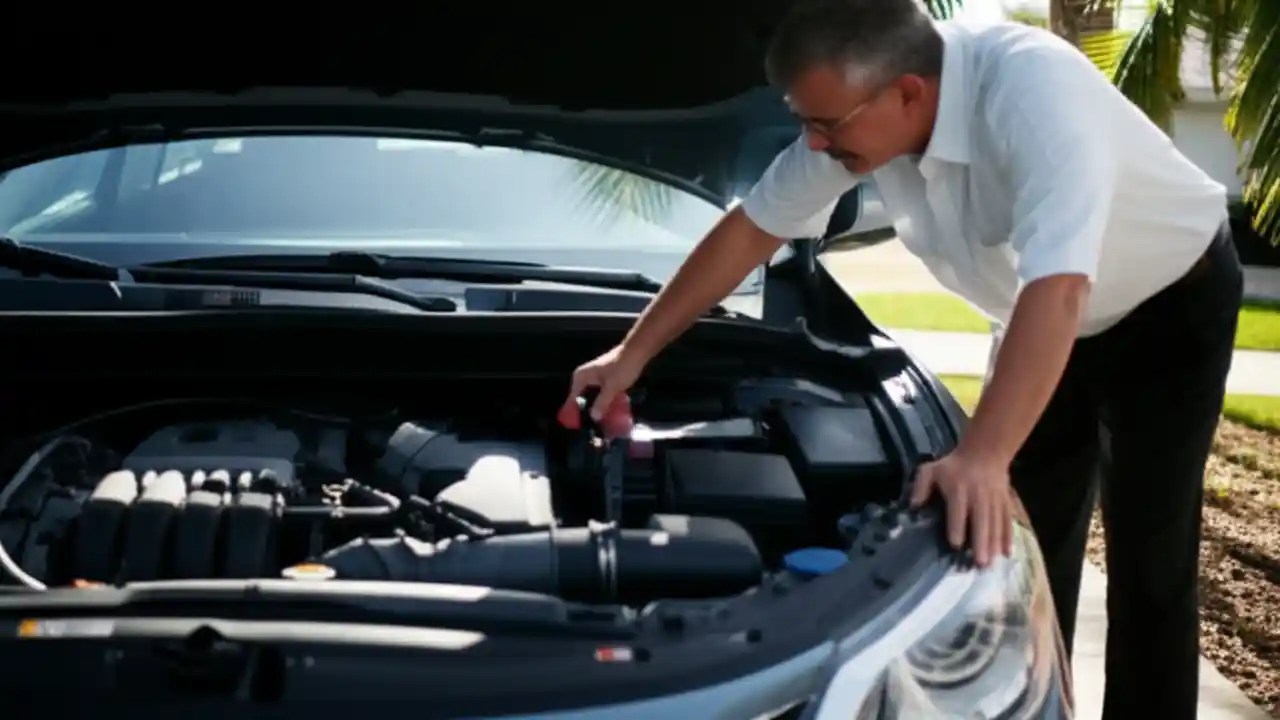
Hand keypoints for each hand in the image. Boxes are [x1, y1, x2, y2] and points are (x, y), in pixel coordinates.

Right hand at [562, 344, 645, 421]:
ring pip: (591, 397)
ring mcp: (593, 377)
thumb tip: (593, 417)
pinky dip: (603, 401)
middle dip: (586, 412)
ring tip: (600, 422)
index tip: (578, 426)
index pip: (572, 399)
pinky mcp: (603, 379)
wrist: (636, 352)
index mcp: (581, 377)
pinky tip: (609, 412)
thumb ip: (602, 403)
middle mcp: (584, 377)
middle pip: (581, 398)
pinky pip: (599, 393)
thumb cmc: (622, 368)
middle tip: (592, 427)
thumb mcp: (612, 388)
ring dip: (596, 407)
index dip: (574, 413)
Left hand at [908, 449, 1013, 566]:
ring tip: (991, 564)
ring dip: (994, 544)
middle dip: (980, 541)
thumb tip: (913, 506)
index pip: (958, 509)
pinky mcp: (1005, 502)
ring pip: (995, 523)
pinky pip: (1008, 520)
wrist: (985, 452)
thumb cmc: (952, 466)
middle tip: (980, 563)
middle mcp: (978, 495)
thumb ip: (920, 486)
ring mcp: (994, 499)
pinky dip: (1008, 537)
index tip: (955, 544)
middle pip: (980, 520)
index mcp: (958, 488)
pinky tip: (1007, 553)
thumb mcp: (931, 469)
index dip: (957, 526)